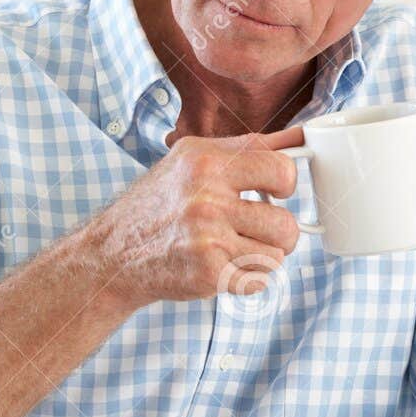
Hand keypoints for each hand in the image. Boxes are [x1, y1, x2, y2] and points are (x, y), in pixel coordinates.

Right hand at [86, 127, 304, 309]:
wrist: (112, 252)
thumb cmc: (160, 202)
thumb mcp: (194, 158)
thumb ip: (250, 147)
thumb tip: (302, 136)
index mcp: (206, 160)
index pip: (282, 169)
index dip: (286, 184)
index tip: (274, 191)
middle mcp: (206, 196)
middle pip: (286, 222)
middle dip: (280, 230)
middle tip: (258, 228)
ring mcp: (207, 237)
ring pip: (277, 254)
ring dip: (263, 255)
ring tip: (237, 247)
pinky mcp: (207, 273)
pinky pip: (258, 280)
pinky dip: (248, 278)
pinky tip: (225, 266)